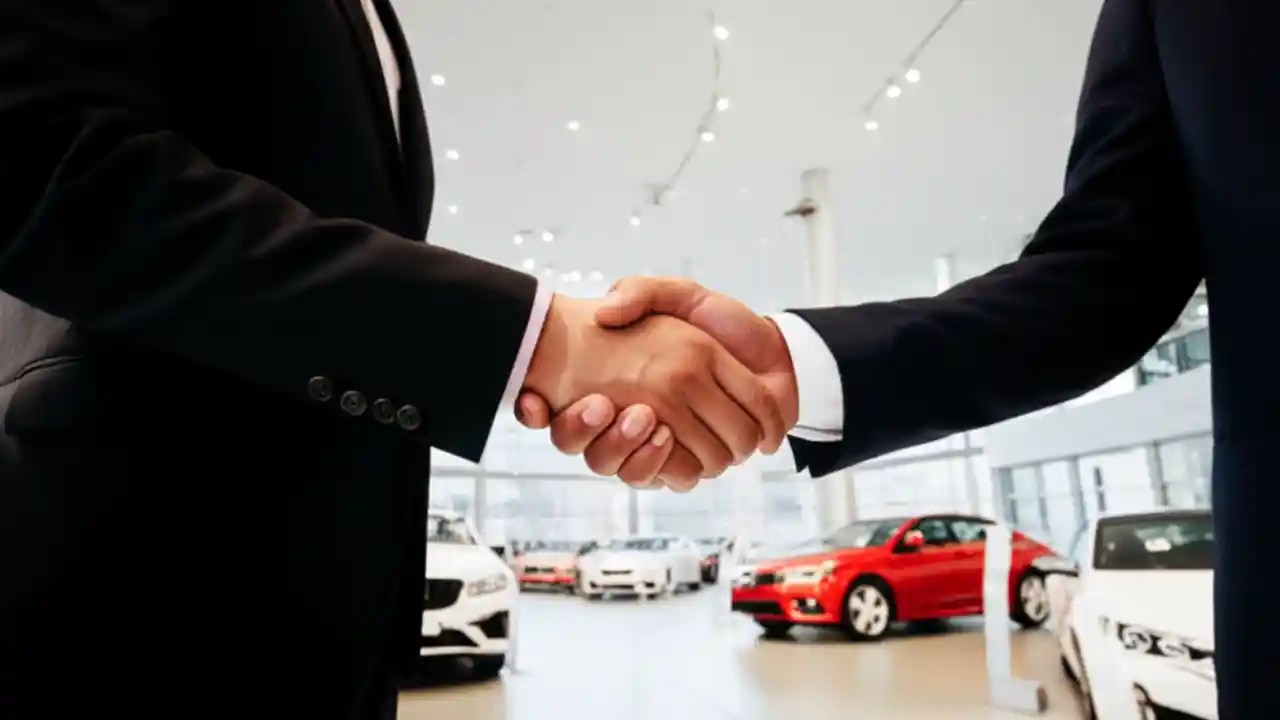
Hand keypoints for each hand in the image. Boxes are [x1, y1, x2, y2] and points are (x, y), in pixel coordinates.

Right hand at [522, 293, 786, 479]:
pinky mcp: (693, 462)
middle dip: (582, 432)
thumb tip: (603, 311)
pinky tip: (667, 438)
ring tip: (642, 419)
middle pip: (584, 448)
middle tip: (600, 405)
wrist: (776, 355)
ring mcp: (660, 448)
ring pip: (621, 470)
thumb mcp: (677, 295)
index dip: (536, 412)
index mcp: (616, 386)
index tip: (535, 401)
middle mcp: (630, 423)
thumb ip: (639, 293)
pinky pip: (668, 479)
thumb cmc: (722, 325)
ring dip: (625, 449)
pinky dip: (665, 465)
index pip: (560, 411)